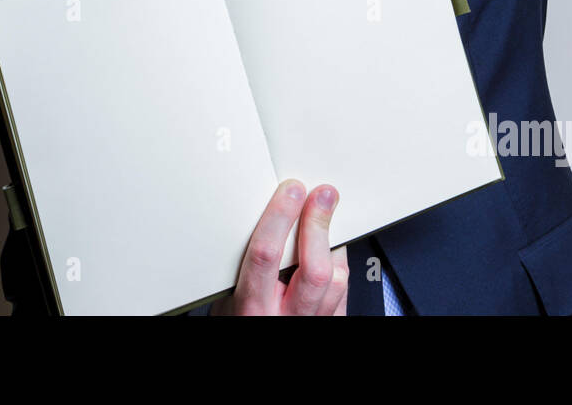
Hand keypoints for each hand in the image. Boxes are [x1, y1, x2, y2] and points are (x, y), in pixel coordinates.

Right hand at [209, 179, 347, 314]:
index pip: (267, 256)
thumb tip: (256, 215)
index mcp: (251, 310)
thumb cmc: (238, 326)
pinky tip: (333, 248)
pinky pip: (345, 292)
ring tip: (326, 216)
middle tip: (322, 195)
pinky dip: (340, 264)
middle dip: (319, 225)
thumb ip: (243, 263)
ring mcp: (313, 324)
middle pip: (313, 268)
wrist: (259, 381)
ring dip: (334, 242)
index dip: (280, 218)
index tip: (290, 191)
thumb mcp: (225, 298)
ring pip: (337, 280)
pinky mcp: (334, 324)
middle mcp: (285, 319)